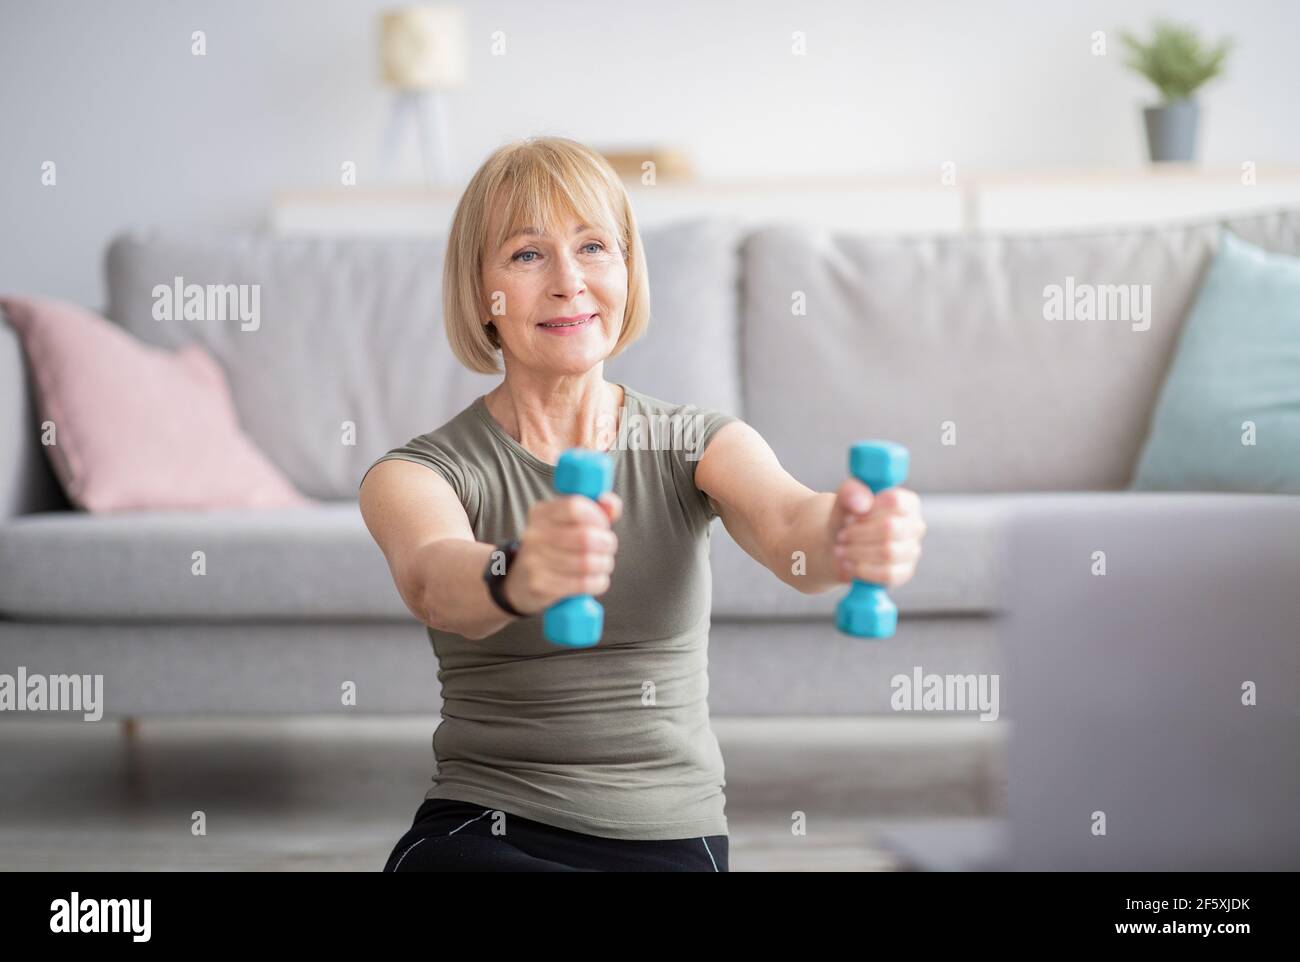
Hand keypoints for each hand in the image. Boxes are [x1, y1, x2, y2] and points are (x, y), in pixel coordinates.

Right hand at [503, 491, 622, 614]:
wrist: (521, 582)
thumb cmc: (555, 547)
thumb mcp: (569, 523)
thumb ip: (596, 509)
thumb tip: (611, 504)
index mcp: (541, 513)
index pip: (574, 507)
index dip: (596, 516)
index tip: (603, 524)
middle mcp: (534, 535)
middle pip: (584, 537)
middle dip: (606, 543)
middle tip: (608, 547)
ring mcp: (534, 562)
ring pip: (587, 562)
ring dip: (604, 564)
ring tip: (603, 563)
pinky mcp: (540, 586)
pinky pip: (583, 584)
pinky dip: (598, 582)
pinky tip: (596, 579)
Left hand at [827, 480, 925, 587]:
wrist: (840, 547)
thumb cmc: (848, 519)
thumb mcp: (844, 501)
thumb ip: (851, 492)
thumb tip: (862, 504)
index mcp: (907, 502)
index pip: (895, 501)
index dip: (868, 510)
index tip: (850, 516)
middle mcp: (915, 526)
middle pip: (890, 528)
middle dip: (858, 533)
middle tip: (842, 535)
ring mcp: (912, 551)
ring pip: (887, 553)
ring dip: (857, 551)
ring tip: (841, 549)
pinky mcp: (904, 573)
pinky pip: (887, 574)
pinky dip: (862, 569)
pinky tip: (848, 563)